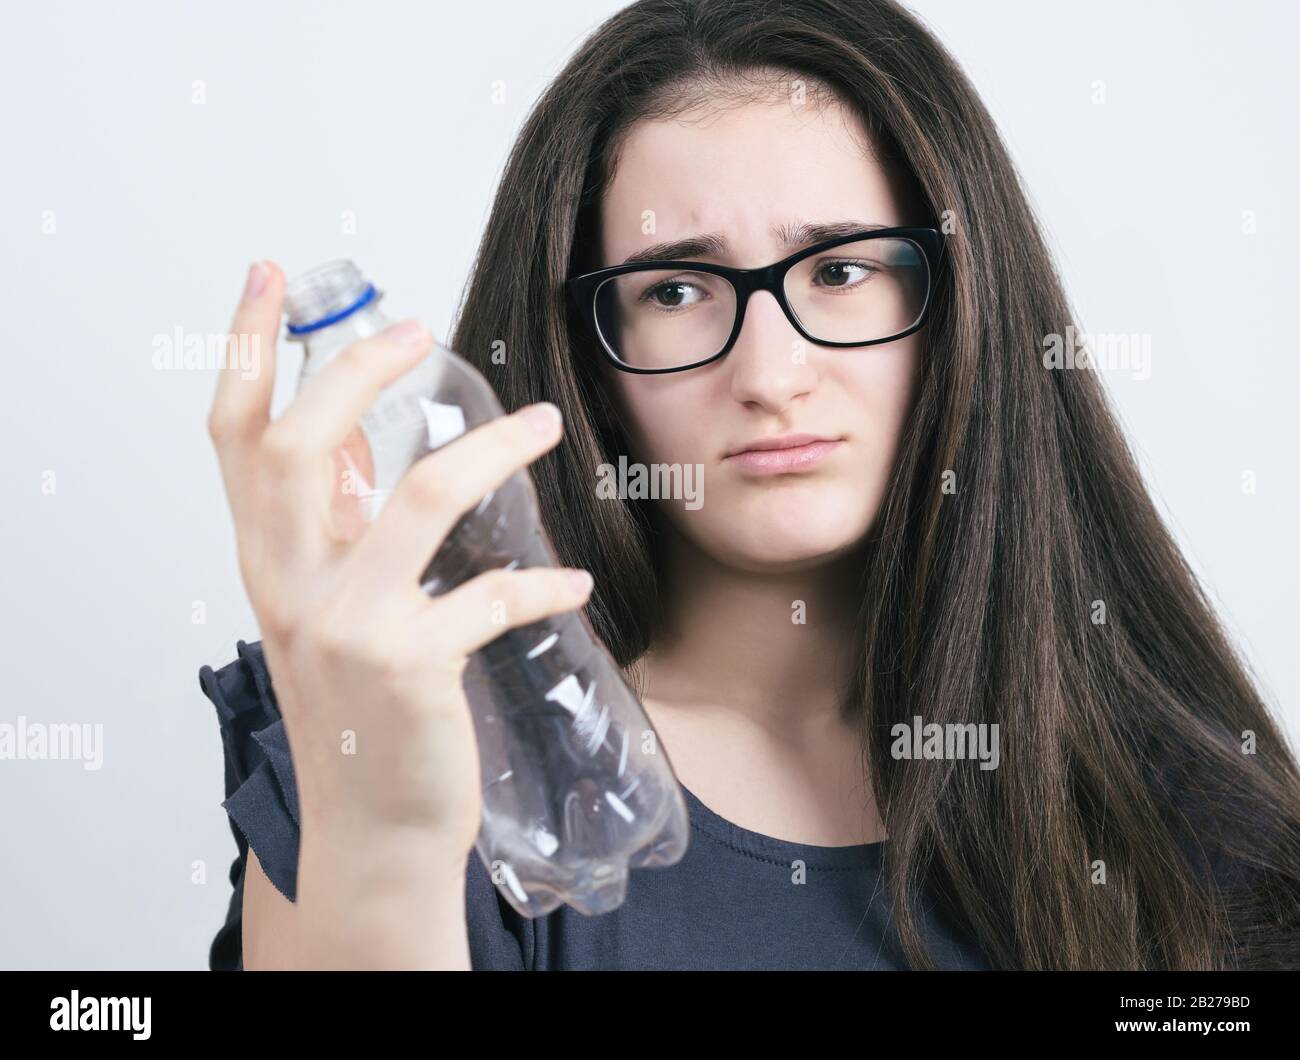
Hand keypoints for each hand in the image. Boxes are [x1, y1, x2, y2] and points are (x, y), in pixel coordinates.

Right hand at [207, 261, 593, 854]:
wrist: (376, 826)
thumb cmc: (363, 711)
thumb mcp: (325, 610)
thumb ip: (332, 533)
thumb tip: (357, 449)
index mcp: (267, 562)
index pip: (233, 437)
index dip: (244, 349)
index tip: (268, 275)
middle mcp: (289, 585)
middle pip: (302, 444)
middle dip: (356, 369)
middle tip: (417, 330)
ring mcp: (346, 626)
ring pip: (420, 497)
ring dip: (493, 451)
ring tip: (545, 423)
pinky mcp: (409, 666)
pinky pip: (490, 599)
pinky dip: (539, 585)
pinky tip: (572, 583)